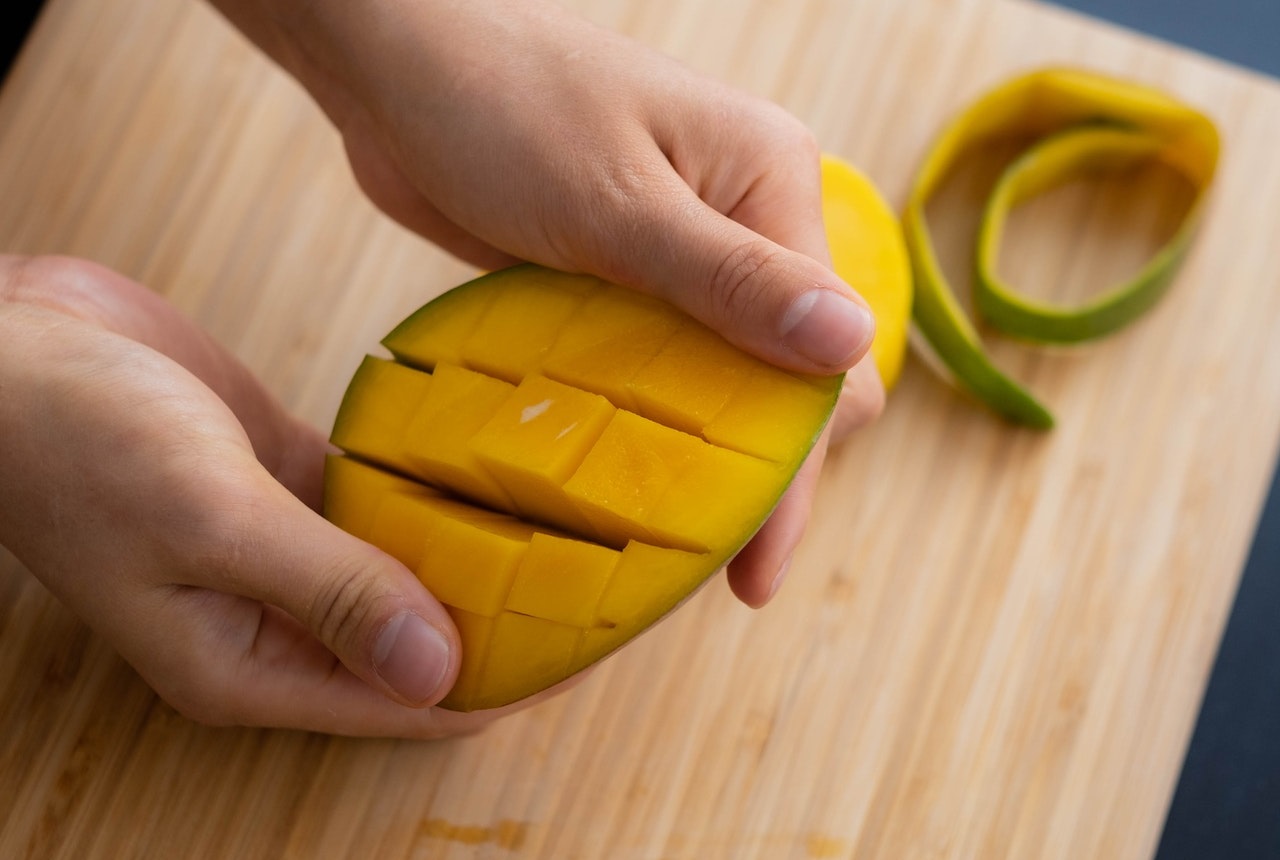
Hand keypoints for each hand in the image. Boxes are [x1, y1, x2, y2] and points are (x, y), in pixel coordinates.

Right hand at [0, 255, 547, 735]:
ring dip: (471, 554)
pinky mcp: (285, 481)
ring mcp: (283, 549)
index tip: (589, 641)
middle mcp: (273, 619)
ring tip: (568, 522)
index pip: (407, 702)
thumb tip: (439, 670)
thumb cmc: (77, 440)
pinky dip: (427, 492)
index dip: (504, 683)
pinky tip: (490, 467)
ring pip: (403, 570)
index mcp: (249, 663)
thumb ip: (330, 592)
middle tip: (597, 574)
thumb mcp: (212, 523)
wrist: (12, 345)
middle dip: (501, 621)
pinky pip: (377, 502)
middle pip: (416, 642)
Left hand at [213, 0, 885, 604]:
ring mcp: (678, 251)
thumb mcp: (618, 203)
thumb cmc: (502, 105)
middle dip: (757, 475)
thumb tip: (852, 345)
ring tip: (670, 555)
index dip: (797, 467)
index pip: (824, 352)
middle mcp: (741, 222)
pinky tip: (620, 485)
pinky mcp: (619, 274)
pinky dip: (646, 424)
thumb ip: (730, 280)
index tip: (756, 565)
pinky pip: (654, 366)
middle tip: (716, 576)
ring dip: (701, 458)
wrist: (394, 66)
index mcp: (772, 187)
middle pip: (781, 376)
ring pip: (718, 379)